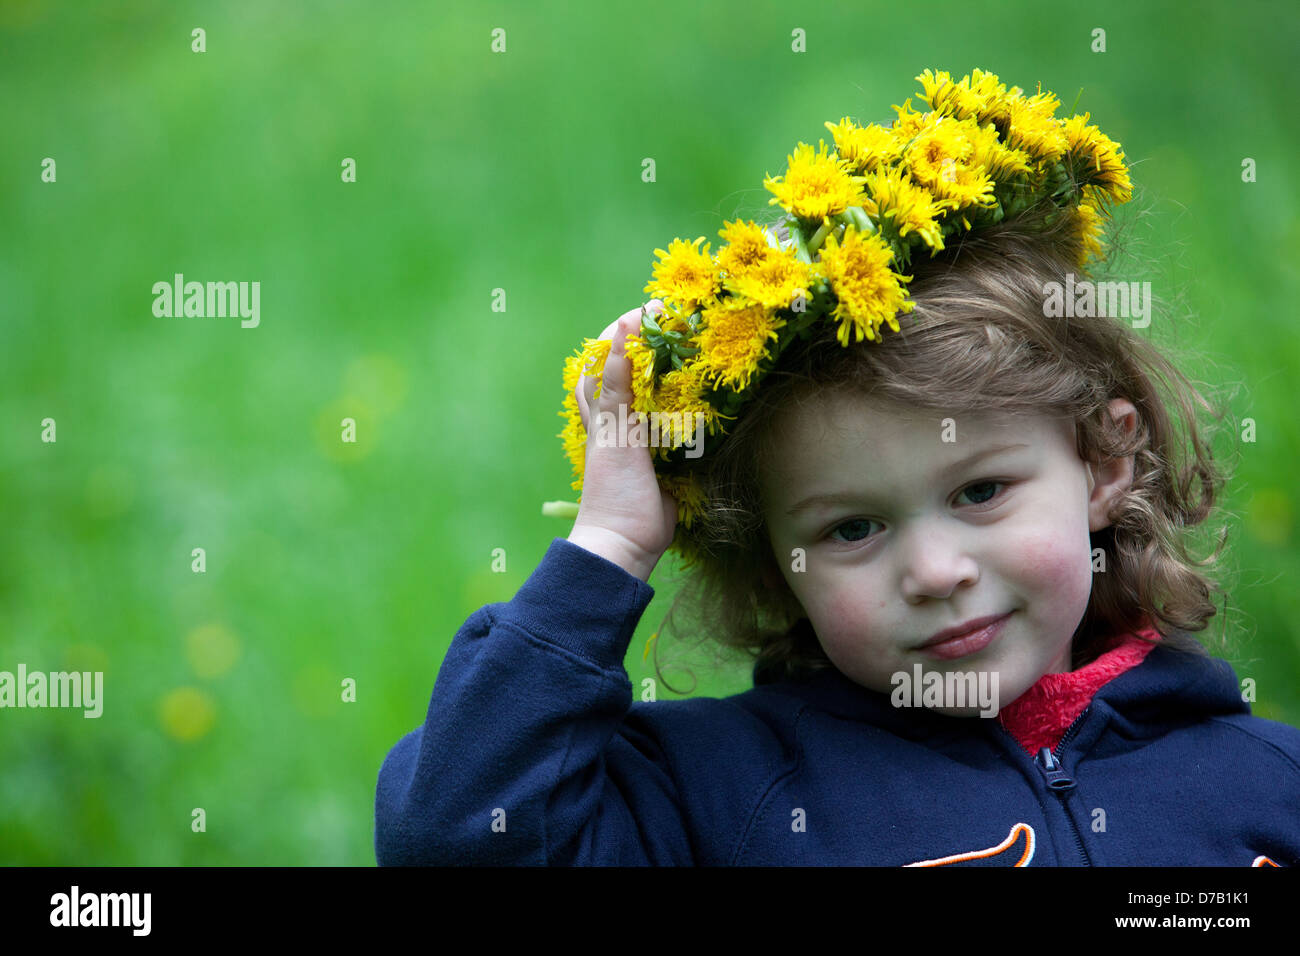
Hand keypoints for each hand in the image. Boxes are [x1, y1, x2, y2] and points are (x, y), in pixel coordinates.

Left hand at [566, 300, 679, 581]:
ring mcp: (644, 441)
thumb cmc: (613, 486)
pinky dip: (693, 411)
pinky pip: (680, 428)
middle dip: (655, 348)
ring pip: (658, 397)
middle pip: (633, 373)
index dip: (624, 332)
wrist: (626, 541)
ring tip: (700, 351)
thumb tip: (621, 332)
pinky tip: (711, 397)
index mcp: (600, 411)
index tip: (654, 311)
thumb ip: (617, 385)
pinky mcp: (666, 461)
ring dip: (677, 376)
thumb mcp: (614, 430)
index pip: (605, 358)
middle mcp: (620, 421)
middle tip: (685, 325)